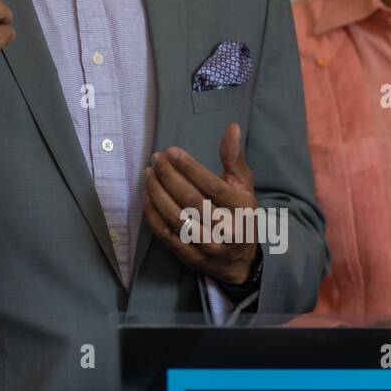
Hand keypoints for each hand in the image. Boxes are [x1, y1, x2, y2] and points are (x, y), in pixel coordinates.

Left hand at [142, 123, 260, 285]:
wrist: (239, 262)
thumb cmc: (240, 215)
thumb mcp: (244, 187)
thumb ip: (234, 159)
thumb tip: (232, 128)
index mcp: (240, 209)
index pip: (211, 186)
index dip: (190, 168)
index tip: (172, 151)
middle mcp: (224, 230)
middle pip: (190, 200)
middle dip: (169, 176)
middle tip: (156, 158)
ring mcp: (206, 246)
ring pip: (175, 218)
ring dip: (157, 193)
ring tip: (148, 173)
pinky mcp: (189, 257)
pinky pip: (165, 234)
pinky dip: (152, 214)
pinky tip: (146, 195)